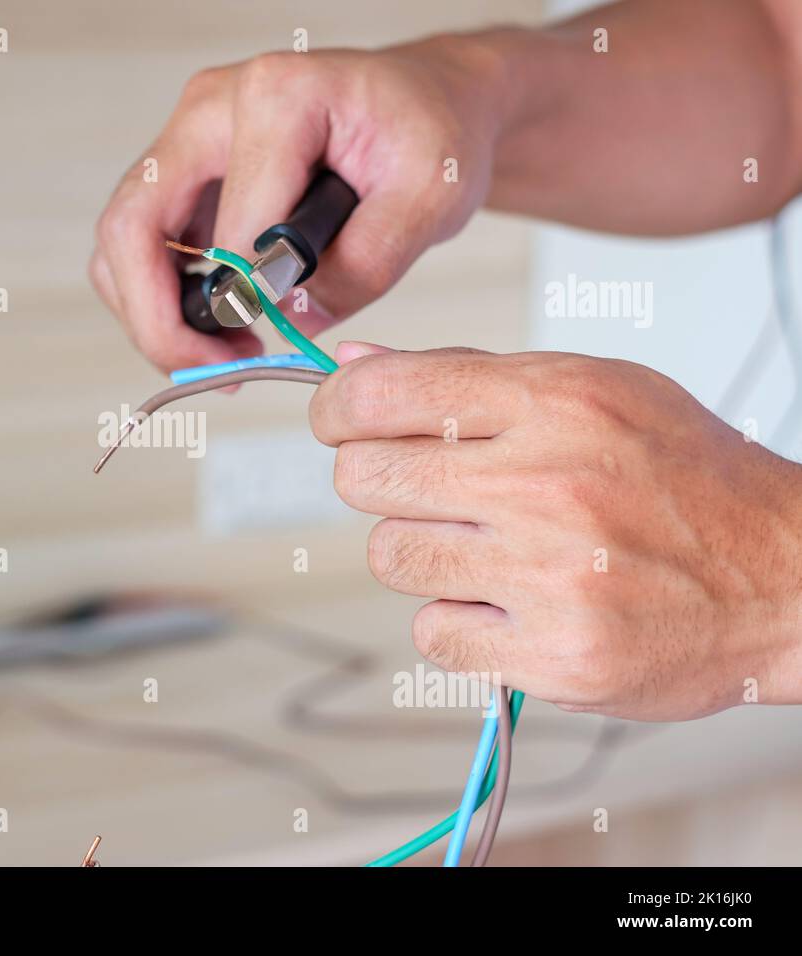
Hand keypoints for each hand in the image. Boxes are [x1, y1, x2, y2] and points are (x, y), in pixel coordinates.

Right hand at [89, 42, 506, 373]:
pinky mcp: (183, 177)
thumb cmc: (429, 135)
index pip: (229, 227)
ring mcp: (187, 142)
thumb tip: (290, 319)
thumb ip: (366, 261)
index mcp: (275, 97)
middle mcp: (210, 110)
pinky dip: (164, 304)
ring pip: (121, 246)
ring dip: (155, 318)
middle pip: (130, 229)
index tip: (283, 332)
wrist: (424, 106)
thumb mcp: (431, 196)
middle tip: (216, 372)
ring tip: (225, 357)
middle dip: (159, 322)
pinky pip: (141, 250)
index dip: (249, 299)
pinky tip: (221, 331)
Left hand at [309, 342, 801, 720]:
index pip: (380, 394)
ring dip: (420, 553)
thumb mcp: (592, 389)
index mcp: (554, 403)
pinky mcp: (553, 655)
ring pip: (390, 558)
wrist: (786, 576)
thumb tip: (354, 362)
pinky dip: (458, 620)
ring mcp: (548, 576)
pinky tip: (510, 602)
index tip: (337, 421)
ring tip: (484, 548)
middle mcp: (546, 485)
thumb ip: (465, 375)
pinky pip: (433, 633)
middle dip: (375, 480)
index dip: (335, 408)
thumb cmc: (687, 478)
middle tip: (420, 488)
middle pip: (364, 480)